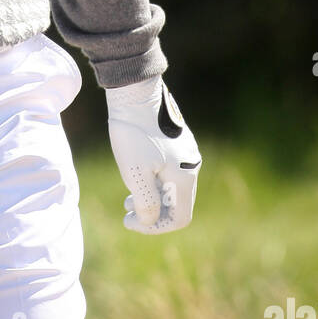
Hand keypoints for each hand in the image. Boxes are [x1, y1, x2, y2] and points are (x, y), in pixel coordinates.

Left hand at [105, 75, 201, 233]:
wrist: (134, 91)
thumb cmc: (134, 133)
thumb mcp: (136, 173)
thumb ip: (146, 203)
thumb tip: (149, 220)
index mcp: (185, 176)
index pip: (180, 218)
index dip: (155, 227)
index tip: (130, 222)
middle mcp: (191, 165)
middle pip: (177, 203)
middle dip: (152, 213)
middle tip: (127, 212)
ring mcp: (185, 151)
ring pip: (172, 186)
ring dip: (152, 197)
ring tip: (127, 198)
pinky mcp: (176, 140)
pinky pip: (169, 169)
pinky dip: (154, 180)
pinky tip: (135, 174)